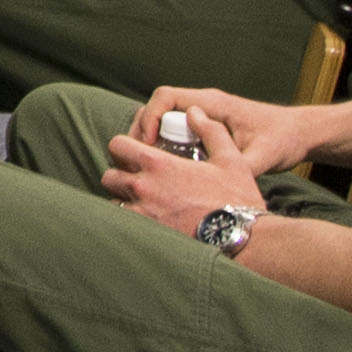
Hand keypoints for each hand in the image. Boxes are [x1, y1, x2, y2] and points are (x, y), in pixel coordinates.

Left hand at [96, 106, 269, 237]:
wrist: (241, 239)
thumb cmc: (236, 198)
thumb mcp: (230, 158)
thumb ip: (211, 130)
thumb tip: (194, 112)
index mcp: (159, 165)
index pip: (117, 146)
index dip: (124, 147)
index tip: (136, 153)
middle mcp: (144, 188)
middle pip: (110, 176)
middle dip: (121, 175)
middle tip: (139, 179)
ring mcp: (142, 214)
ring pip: (114, 202)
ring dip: (124, 199)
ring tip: (144, 201)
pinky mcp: (147, 236)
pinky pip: (125, 225)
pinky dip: (130, 220)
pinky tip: (148, 220)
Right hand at [127, 82, 308, 183]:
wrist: (300, 135)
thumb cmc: (284, 139)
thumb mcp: (263, 156)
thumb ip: (238, 166)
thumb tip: (215, 185)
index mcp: (213, 104)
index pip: (166, 96)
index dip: (149, 117)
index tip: (147, 145)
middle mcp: (204, 105)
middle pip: (157, 108)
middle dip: (142, 131)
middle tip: (136, 159)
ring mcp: (204, 115)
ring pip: (163, 120)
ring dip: (151, 140)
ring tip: (147, 166)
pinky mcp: (206, 127)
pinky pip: (175, 131)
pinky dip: (164, 146)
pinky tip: (167, 168)